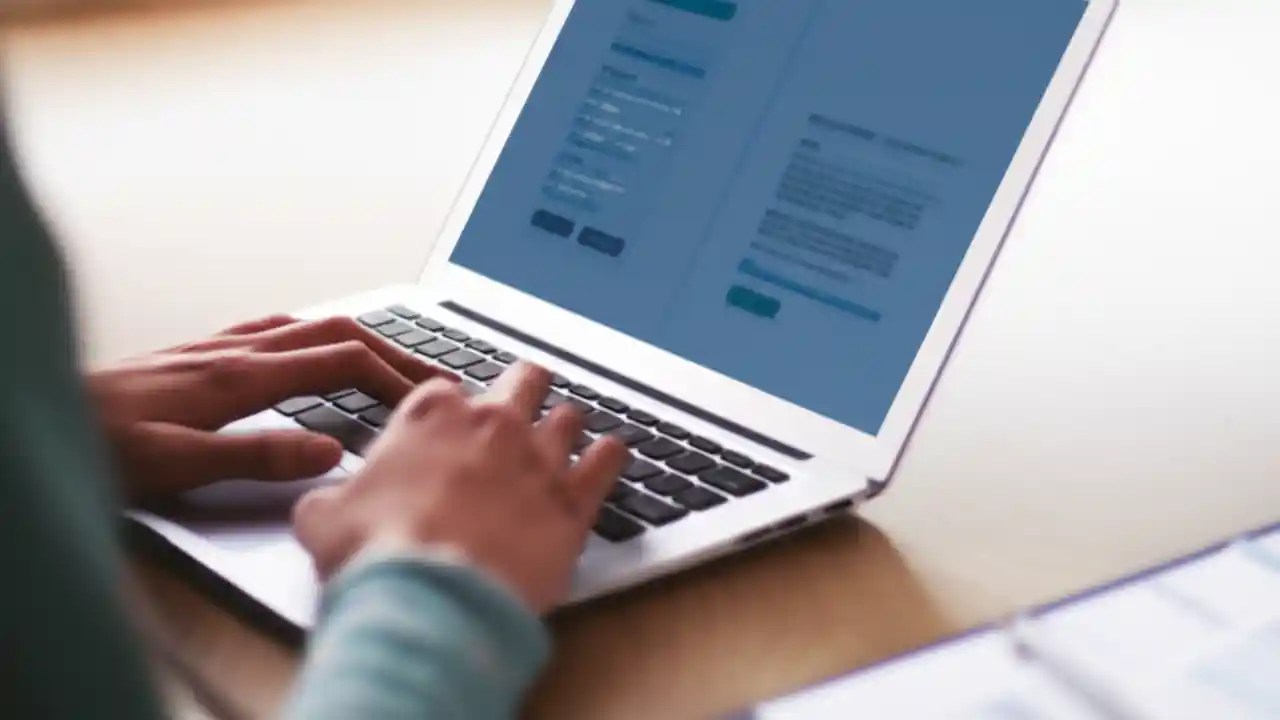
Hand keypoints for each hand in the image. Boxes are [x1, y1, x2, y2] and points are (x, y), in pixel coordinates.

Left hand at [89, 314, 450, 501]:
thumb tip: (333, 448)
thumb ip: (259, 453)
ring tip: (389, 360)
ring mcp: (215, 348)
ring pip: (307, 326)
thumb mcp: (179, 464)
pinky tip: (309, 347)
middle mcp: (233, 352)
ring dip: (357, 339)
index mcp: (239, 376)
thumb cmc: (101, 444)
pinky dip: (312, 335)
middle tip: (433, 375)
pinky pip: (273, 330)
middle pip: (335, 333)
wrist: (48, 414)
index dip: (391, 377)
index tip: (426, 400)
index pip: (339, 362)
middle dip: (392, 351)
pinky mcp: (197, 355)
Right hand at [292, 363, 630, 612]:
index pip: (445, 391)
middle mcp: (491, 424)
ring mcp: (539, 457)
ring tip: (562, 439)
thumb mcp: (324, 521)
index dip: (448, 412)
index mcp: (430, 417)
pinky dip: (610, 457)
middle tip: (520, 404)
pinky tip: (610, 456)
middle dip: (522, 390)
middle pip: (522, 381)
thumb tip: (320, 506)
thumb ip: (330, 500)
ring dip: (564, 427)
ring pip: (568, 417)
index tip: (448, 428)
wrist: (432, 596)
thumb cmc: (376, 553)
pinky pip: (608, 461)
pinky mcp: (575, 499)